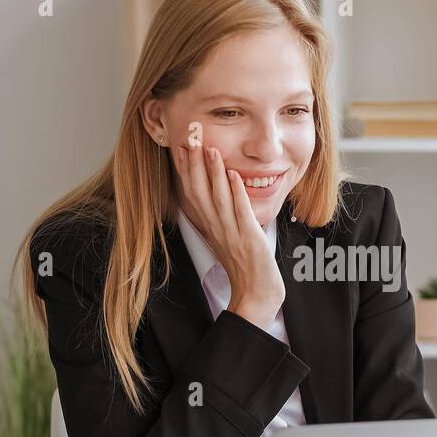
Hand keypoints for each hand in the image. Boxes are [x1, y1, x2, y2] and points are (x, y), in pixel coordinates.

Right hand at [171, 140, 284, 328]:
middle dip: (194, 166)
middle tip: (190, 140)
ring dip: (213, 173)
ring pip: (218, 199)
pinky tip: (234, 175)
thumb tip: (220, 197)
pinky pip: (240, 213)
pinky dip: (237, 193)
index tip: (180, 149)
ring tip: (210, 148)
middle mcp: (217, 229)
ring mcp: (232, 234)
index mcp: (211, 229)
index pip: (192, 195)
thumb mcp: (228, 240)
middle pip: (199, 193)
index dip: (185, 172)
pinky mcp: (249, 239)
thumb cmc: (246, 269)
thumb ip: (222, 220)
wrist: (256, 296)